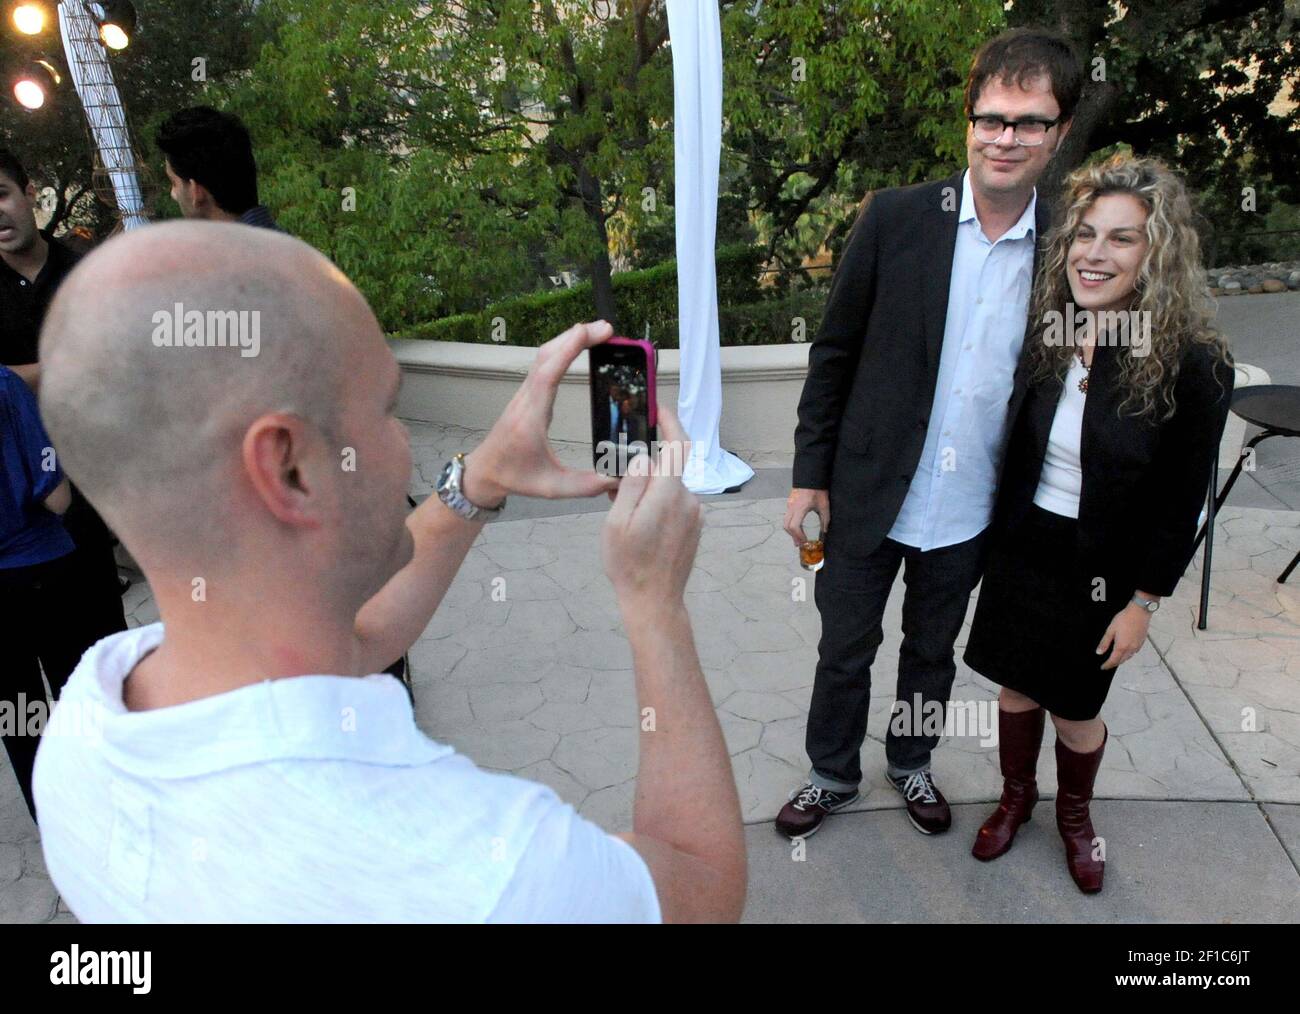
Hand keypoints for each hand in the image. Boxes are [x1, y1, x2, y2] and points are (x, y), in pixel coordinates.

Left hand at [465, 321, 620, 504]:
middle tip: (606, 328)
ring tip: (598, 331)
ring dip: (568, 339)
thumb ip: (586, 485)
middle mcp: (526, 399)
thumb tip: (618, 478)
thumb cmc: (515, 477)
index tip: (590, 333)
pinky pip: (543, 362)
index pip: (548, 375)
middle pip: (546, 356)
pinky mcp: (527, 393)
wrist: (484, 472)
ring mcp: (525, 393)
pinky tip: (577, 344)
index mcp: (531, 418)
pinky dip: (562, 348)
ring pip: (543, 355)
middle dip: (575, 336)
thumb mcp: (552, 488)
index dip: (568, 350)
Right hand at [601, 405, 700, 616]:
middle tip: (618, 481)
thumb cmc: (629, 565)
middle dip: (646, 466)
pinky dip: (659, 502)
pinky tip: (640, 523)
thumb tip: (644, 458)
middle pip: (669, 467)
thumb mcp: (617, 523)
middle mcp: (688, 500)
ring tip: (625, 512)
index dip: (670, 422)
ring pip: (670, 486)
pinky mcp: (694, 525)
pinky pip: (675, 502)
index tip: (658, 409)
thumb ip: (632, 484)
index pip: (676, 446)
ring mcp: (694, 514)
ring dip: (650, 489)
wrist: (654, 601)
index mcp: (668, 495)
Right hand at [783, 488, 828, 545]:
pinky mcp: (790, 502)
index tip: (805, 542)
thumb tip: (825, 531)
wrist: (811, 476)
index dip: (799, 536)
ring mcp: (789, 504)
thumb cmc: (818, 489)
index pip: (794, 526)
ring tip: (799, 538)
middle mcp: (792, 507)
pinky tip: (798, 528)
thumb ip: (825, 519)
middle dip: (793, 536)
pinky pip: (787, 517)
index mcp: (800, 508)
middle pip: (787, 526)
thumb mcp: (824, 505)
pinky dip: (791, 525)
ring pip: (785, 522)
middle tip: (800, 544)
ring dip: (791, 531)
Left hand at [1095, 603, 1151, 670]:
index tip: (1103, 667)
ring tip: (1116, 658)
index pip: (1113, 660)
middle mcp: (1130, 649)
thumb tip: (1099, 652)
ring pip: (1128, 657)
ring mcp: (1137, 646)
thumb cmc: (1124, 619)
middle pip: (1122, 661)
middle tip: (1108, 664)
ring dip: (1122, 659)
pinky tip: (1126, 650)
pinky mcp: (1141, 642)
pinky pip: (1134, 652)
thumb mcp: (1111, 630)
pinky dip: (1128, 654)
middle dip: (1114, 663)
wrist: (1139, 612)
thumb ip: (1105, 642)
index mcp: (1121, 647)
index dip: (1107, 665)